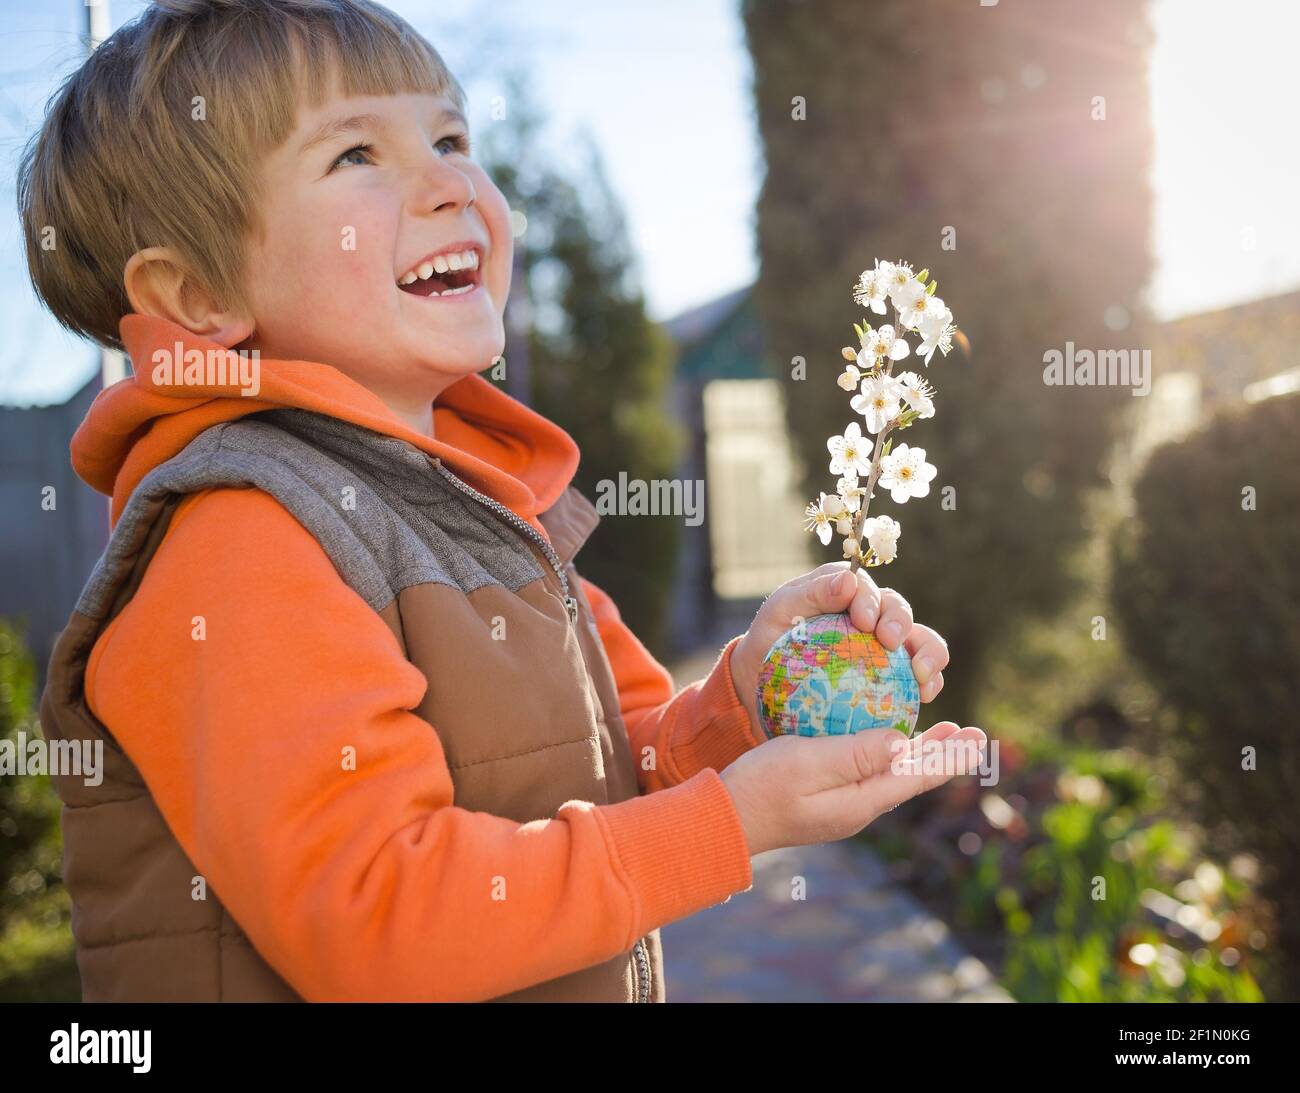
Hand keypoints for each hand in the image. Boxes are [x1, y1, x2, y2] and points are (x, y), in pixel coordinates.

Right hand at [721, 719, 986, 856]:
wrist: (723, 821)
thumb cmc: (760, 787)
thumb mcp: (807, 763)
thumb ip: (855, 753)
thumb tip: (901, 744)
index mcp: (861, 800)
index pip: (918, 775)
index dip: (950, 755)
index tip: (980, 738)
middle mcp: (858, 807)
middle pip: (912, 776)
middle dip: (944, 753)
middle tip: (977, 735)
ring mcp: (842, 806)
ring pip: (893, 775)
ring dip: (922, 753)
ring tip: (946, 735)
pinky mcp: (825, 799)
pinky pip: (871, 774)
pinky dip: (892, 755)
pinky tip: (889, 745)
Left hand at [729, 561, 950, 738]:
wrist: (765, 682)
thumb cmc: (770, 639)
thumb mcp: (781, 611)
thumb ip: (813, 593)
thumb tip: (849, 582)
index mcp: (846, 589)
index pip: (866, 588)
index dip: (871, 601)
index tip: (865, 622)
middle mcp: (872, 611)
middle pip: (898, 610)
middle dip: (900, 623)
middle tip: (890, 641)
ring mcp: (886, 644)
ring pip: (921, 640)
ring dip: (930, 653)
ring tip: (923, 673)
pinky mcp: (894, 675)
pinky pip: (921, 676)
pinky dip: (930, 682)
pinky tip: (925, 696)